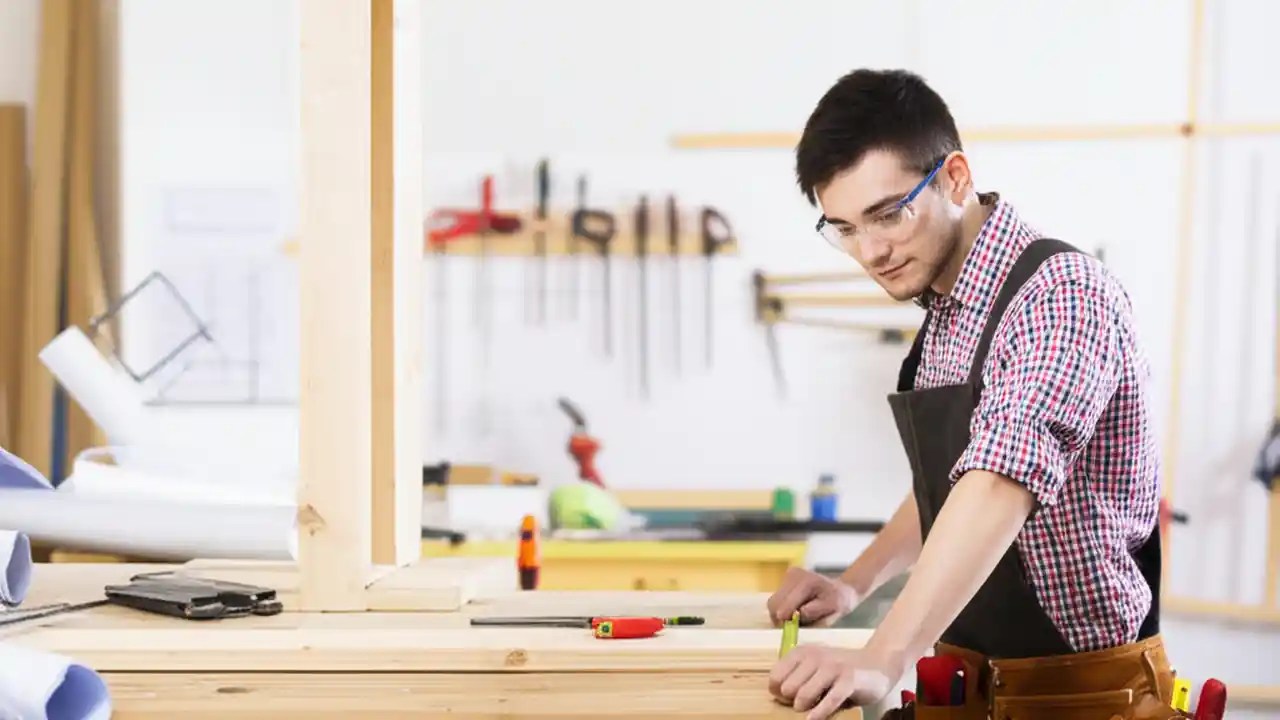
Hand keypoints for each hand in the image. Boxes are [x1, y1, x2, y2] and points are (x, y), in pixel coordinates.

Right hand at [767, 567, 859, 626]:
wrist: (840, 590)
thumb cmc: (838, 602)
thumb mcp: (832, 611)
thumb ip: (814, 612)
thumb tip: (796, 614)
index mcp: (807, 582)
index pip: (786, 604)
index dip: (785, 619)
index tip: (789, 630)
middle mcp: (794, 575)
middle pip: (774, 603)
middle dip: (781, 618)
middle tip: (793, 626)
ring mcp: (788, 575)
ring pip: (772, 602)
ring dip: (781, 613)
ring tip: (797, 616)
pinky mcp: (785, 578)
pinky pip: (776, 599)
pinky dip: (783, 608)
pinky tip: (795, 609)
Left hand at [769, 645, 897, 719]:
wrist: (878, 663)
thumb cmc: (841, 670)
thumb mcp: (816, 668)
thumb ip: (799, 678)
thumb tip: (778, 697)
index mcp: (802, 653)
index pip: (775, 677)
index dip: (778, 692)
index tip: (787, 699)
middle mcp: (814, 657)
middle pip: (788, 689)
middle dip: (792, 702)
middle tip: (804, 705)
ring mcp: (832, 667)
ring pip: (804, 694)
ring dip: (805, 708)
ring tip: (811, 710)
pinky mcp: (848, 680)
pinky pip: (829, 700)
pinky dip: (819, 713)